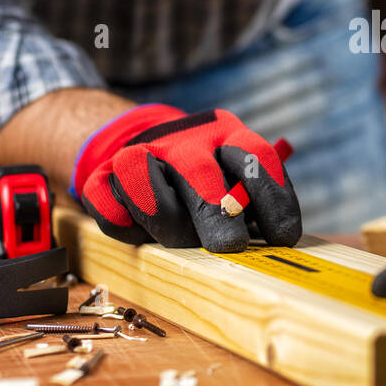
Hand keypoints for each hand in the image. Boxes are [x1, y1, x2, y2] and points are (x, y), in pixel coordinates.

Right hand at [72, 104, 299, 251]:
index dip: (273, 197)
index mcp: (228, 136)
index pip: (256, 157)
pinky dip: (122, 223)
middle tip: (229, 246)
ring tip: (181, 240)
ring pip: (142, 176)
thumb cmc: (207, 185)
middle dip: (216, 213)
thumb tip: (276, 249)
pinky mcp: (102, 174)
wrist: (144, 149)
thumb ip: (254, 208)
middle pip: (200, 171)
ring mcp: (140, 152)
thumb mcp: (239, 185)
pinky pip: (105, 200)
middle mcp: (185, 139)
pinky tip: (139, 232)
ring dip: (165, 219)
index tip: (282, 236)